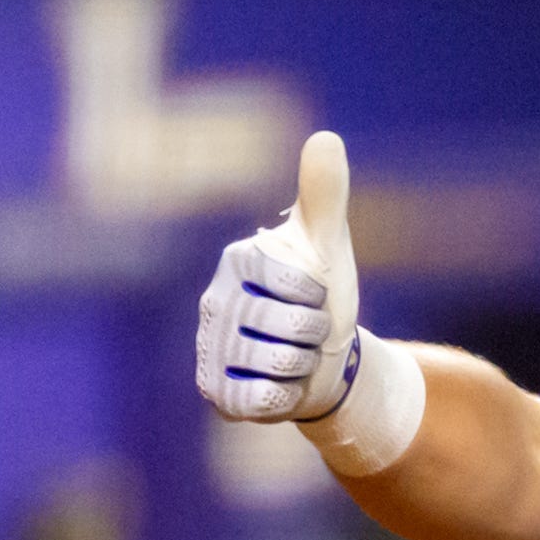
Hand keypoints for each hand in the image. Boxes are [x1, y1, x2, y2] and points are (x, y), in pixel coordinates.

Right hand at [197, 132, 361, 423]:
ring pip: (280, 366)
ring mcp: (210, 350)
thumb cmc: (322, 297)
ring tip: (296, 358)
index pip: (300, 285)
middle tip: (307, 333)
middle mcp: (214, 303)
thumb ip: (325, 195)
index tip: (313, 295)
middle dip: (316, 336)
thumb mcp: (329, 245)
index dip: (320, 297)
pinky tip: (280, 387)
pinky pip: (260, 402)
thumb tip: (325, 137)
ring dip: (305, 368)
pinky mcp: (214, 393)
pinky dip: (284, 399)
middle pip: (292, 329)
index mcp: (239, 260)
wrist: (324, 363)